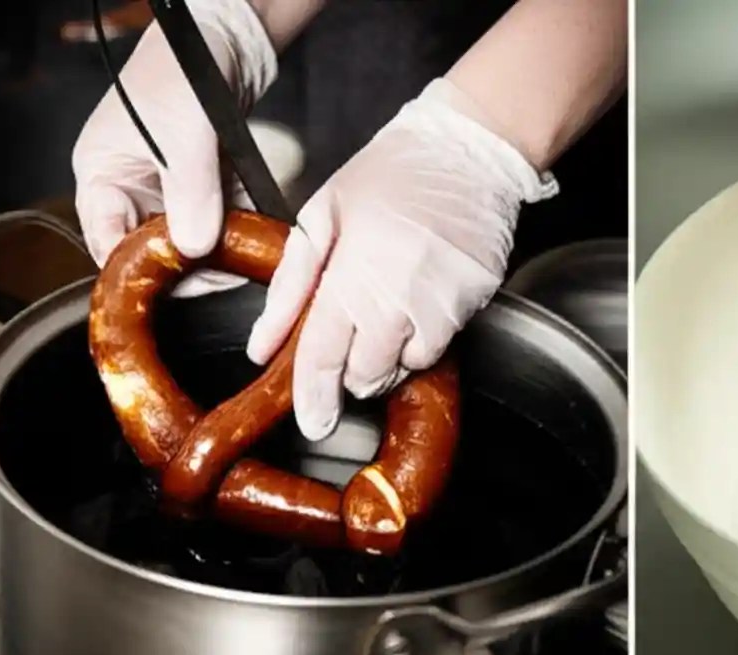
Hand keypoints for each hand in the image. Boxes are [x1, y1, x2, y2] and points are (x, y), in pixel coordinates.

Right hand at [72, 0, 276, 296]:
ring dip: (220, 249)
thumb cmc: (185, 72)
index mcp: (103, 173)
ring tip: (248, 258)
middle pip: (153, 245)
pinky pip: (220, 217)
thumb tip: (195, 247)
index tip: (176, 286)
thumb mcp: (184, 136)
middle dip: (189, 265)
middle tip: (226, 274)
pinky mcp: (205, 179)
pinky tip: (260, 236)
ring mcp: (169, 183)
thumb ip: (191, 193)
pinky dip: (239, 227)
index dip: (138, 270)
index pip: (108, 241)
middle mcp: (132, 182)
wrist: (227, 35)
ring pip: (191, 236)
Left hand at [246, 78, 557, 440]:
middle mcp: (401, 297)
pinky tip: (418, 299)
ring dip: (390, 355)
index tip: (314, 421)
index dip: (316, 396)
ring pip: (408, 366)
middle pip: (368, 374)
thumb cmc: (390, 175)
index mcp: (354, 274)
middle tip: (350, 338)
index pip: (326, 356)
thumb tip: (263, 346)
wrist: (465, 150)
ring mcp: (444, 303)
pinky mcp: (475, 302)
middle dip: (353, 369)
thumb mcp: (320, 217)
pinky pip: (442, 344)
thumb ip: (289, 286)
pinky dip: (423, 337)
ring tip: (386, 310)